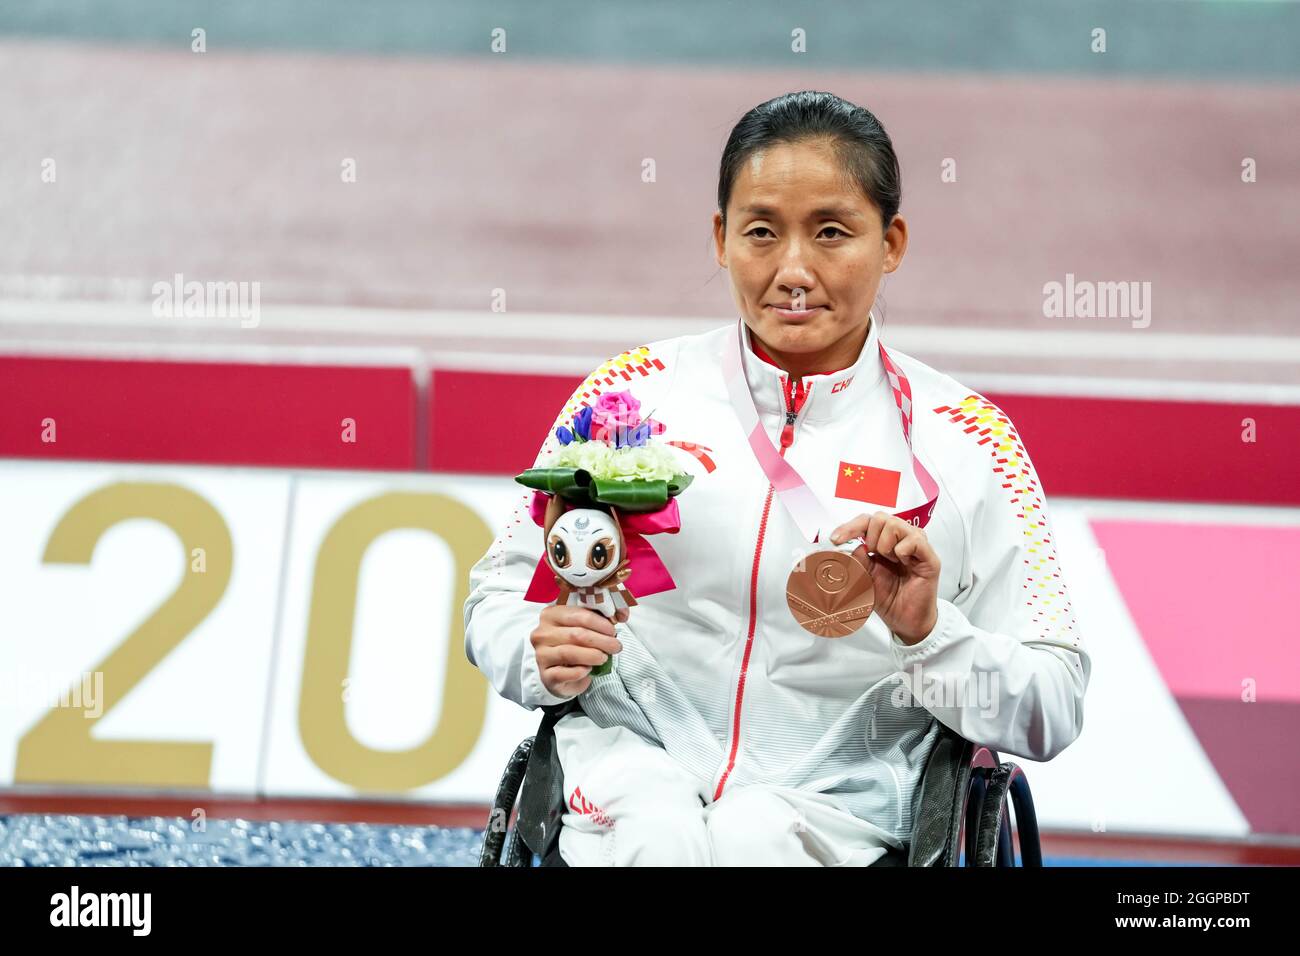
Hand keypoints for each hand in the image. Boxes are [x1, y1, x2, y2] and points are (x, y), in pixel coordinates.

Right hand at [532, 604, 626, 696]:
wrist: (561, 673)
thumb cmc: (575, 645)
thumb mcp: (587, 628)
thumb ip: (603, 618)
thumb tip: (623, 614)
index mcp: (551, 615)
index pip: (578, 614)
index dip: (600, 623)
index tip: (613, 631)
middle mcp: (542, 633)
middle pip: (576, 634)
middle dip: (601, 640)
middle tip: (616, 646)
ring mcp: (541, 654)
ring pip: (570, 652)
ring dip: (593, 655)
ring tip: (604, 658)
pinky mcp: (546, 675)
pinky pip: (565, 673)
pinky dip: (581, 671)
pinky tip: (588, 670)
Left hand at [830, 512, 939, 644]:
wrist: (904, 621)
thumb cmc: (888, 598)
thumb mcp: (863, 577)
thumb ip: (855, 559)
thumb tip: (848, 545)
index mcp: (884, 541)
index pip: (867, 521)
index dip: (850, 527)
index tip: (835, 540)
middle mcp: (901, 538)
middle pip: (880, 518)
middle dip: (870, 537)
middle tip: (875, 556)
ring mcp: (916, 545)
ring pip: (895, 524)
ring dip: (885, 545)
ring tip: (891, 562)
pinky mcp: (929, 557)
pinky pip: (914, 540)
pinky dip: (902, 551)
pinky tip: (904, 564)